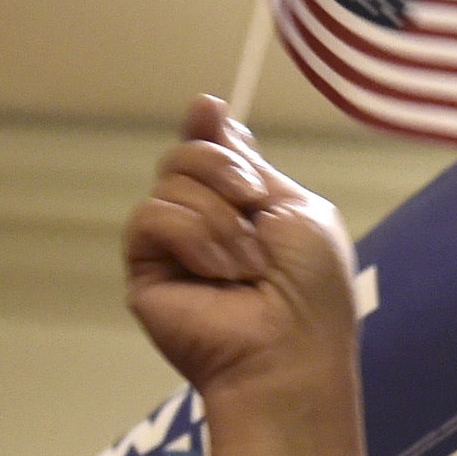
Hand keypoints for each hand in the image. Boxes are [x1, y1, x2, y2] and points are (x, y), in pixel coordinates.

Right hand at [123, 97, 359, 408]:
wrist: (289, 349)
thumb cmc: (311, 290)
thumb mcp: (296, 210)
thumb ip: (251, 162)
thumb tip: (204, 106)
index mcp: (245, 204)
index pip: (212, 147)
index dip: (208, 129)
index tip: (209, 111)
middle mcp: (205, 220)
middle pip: (187, 154)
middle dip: (224, 171)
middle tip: (254, 209)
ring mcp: (172, 246)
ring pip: (170, 181)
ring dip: (219, 219)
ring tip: (246, 266)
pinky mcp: (145, 270)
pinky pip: (150, 218)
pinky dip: (191, 237)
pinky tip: (218, 272)